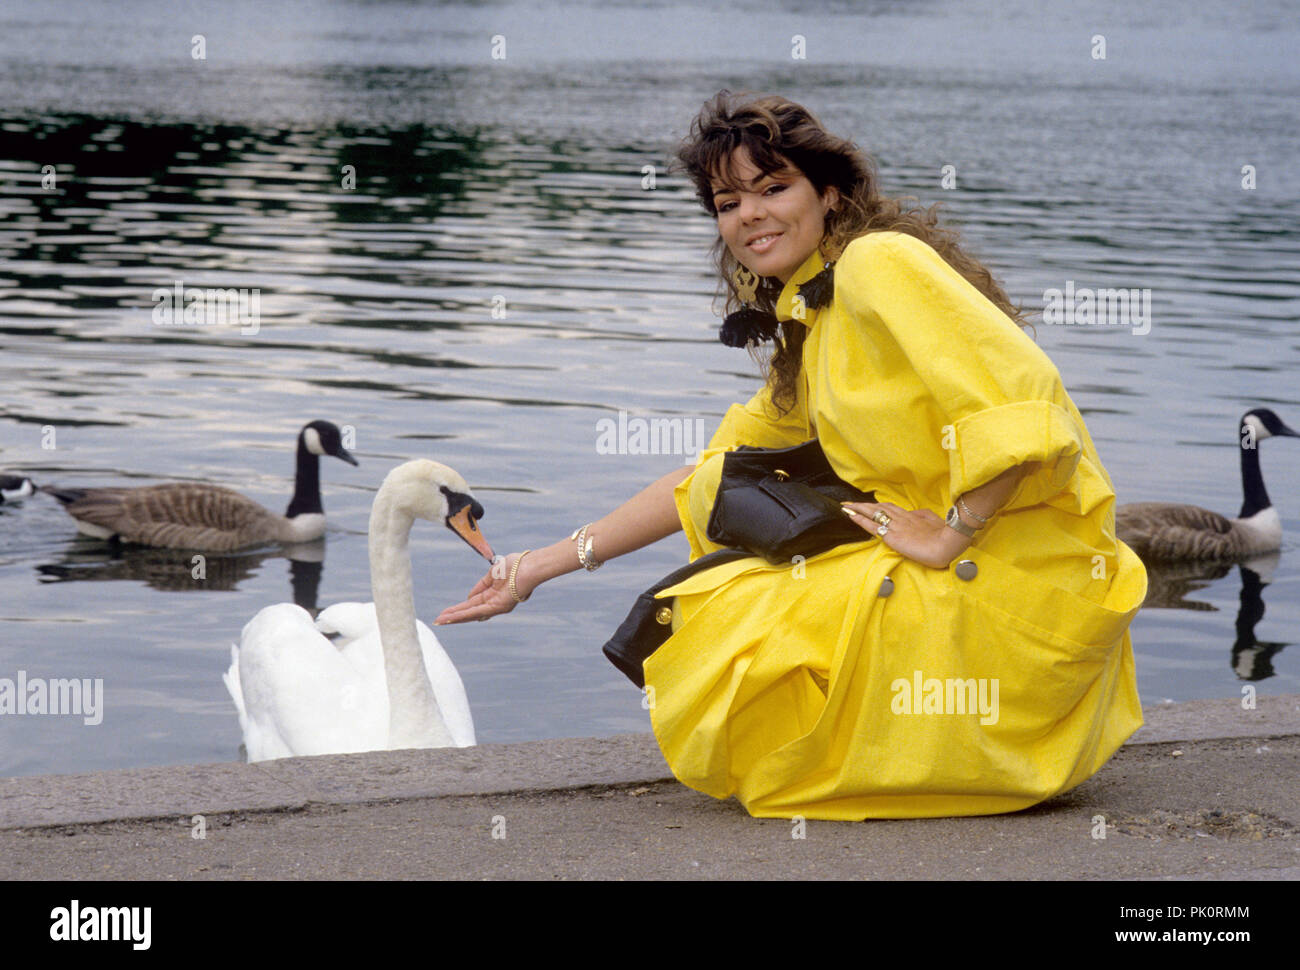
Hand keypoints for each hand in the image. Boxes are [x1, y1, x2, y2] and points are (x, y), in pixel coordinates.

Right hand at [434, 552, 529, 624]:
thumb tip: (468, 597)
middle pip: (470, 611)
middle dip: (454, 616)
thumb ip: (481, 586)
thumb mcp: (493, 574)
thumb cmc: (516, 566)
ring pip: (471, 614)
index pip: (473, 603)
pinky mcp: (497, 607)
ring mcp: (496, 606)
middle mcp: (494, 603)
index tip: (446, 612)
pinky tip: (452, 617)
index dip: (459, 608)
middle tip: (439, 620)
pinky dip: (463, 615)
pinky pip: (476, 612)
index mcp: (493, 594)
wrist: (529, 566)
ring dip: (455, 618)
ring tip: (440, 621)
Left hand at [841, 501, 969, 568]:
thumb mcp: (934, 521)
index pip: (889, 508)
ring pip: (872, 514)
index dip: (877, 506)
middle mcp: (901, 518)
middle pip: (878, 508)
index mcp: (911, 516)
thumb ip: (923, 516)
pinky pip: (872, 526)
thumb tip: (916, 513)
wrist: (948, 543)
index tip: (867, 504)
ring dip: (858, 509)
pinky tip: (851, 516)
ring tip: (845, 506)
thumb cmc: (944, 536)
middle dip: (862, 505)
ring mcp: (896, 526)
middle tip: (848, 503)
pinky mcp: (892, 536)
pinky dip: (860, 520)